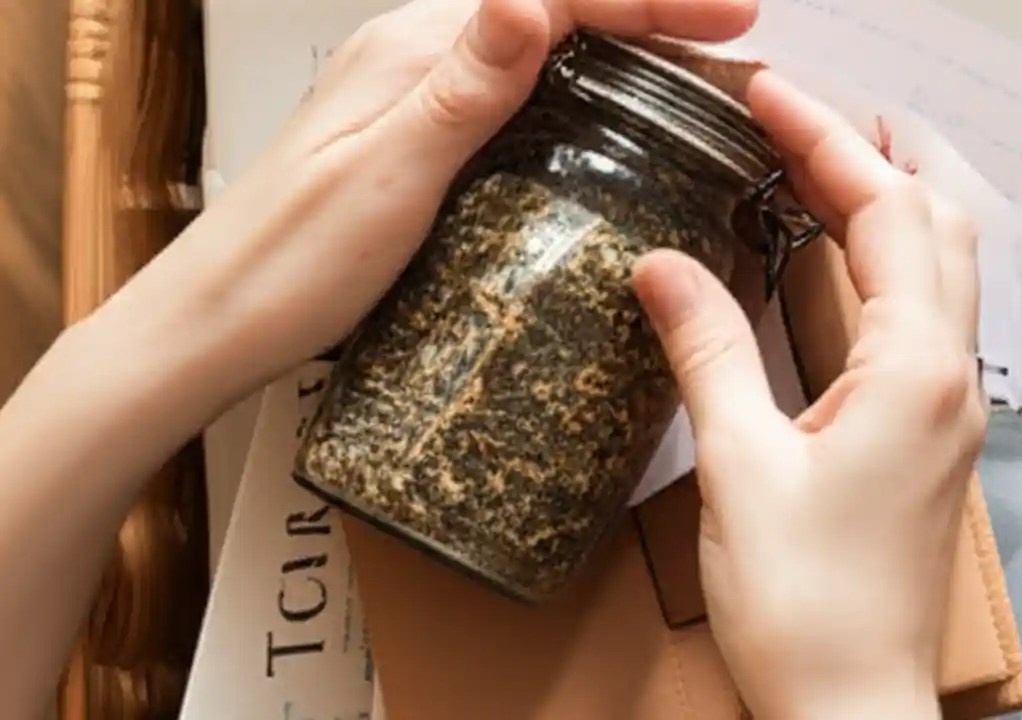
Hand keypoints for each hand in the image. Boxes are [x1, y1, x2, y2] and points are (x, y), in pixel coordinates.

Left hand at [93, 0, 759, 408]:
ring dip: (617, 45)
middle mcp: (416, 57)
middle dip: (647, 14)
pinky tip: (603, 115)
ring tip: (691, 73)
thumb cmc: (284, 265)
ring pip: (537, 45)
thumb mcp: (387, 177)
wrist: (211, 322)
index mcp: (415, 50)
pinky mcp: (417, 135)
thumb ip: (463, 88)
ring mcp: (415, 95)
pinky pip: (513, 89)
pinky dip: (576, 85)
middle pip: (553, 7)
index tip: (729, 17)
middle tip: (730, 43)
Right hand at [632, 73, 985, 718]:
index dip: (824, 140)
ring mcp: (943, 412)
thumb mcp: (739, 466)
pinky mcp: (923, 440)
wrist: (849, 710)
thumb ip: (706, 350)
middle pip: (935, 224)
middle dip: (870, 156)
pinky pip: (918, 322)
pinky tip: (828, 269)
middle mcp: (947, 381)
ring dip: (885, 207)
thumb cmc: (807, 610)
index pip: (883, 212)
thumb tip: (663, 267)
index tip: (768, 95)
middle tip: (795, 122)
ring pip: (938, 271)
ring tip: (812, 169)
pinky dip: (880, 269)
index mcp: (914, 372)